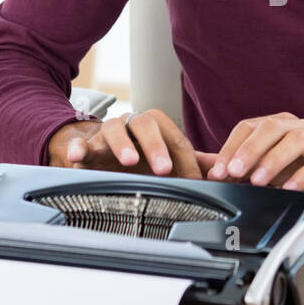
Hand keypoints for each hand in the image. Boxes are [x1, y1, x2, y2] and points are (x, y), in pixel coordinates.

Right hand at [46, 108, 210, 179]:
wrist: (102, 152)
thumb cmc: (140, 155)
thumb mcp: (168, 158)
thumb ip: (194, 162)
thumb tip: (226, 168)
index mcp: (156, 126)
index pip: (175, 138)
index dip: (185, 159)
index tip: (192, 179)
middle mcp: (132, 124)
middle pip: (145, 124)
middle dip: (156, 146)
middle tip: (164, 169)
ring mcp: (107, 133)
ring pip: (113, 130)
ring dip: (122, 144)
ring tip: (129, 161)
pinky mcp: (85, 146)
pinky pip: (80, 143)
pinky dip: (78, 148)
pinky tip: (78, 156)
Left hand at [205, 112, 303, 209]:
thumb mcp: (276, 167)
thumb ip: (241, 165)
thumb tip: (201, 165)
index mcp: (283, 127)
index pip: (251, 127)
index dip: (231, 147)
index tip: (215, 172)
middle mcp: (302, 128)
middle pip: (271, 128)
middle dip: (248, 150)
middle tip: (230, 173)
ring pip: (295, 140)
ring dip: (273, 160)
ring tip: (257, 181)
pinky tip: (291, 188)